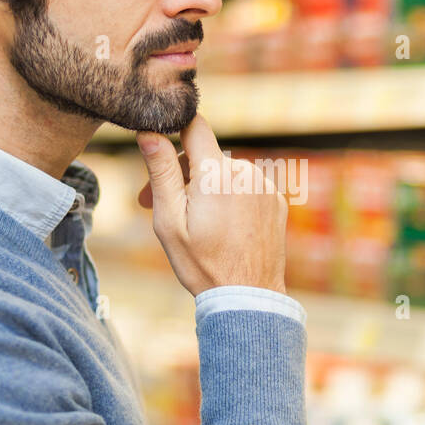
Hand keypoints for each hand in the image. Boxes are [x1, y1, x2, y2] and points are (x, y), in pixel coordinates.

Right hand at [136, 114, 287, 296]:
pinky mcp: (276, 201)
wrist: (248, 298)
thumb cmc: (202, 264)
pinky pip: (246, 188)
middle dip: (181, 174)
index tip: (159, 145)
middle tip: (153, 204)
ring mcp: (264, 186)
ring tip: (191, 222)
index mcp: (216, 174)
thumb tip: (148, 132)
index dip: (174, 128)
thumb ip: (162, 172)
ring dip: (206, 188)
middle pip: (206, 155)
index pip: (194, 126)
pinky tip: (220, 228)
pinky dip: (231, 199)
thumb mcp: (170, 221)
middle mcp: (245, 172)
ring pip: (225, 173)